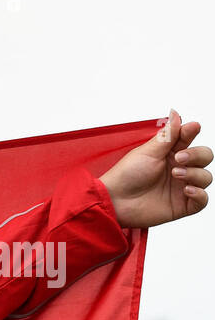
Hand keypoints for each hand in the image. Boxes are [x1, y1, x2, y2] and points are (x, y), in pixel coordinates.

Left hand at [99, 109, 209, 227]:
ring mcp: (180, 187)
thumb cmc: (125, 176)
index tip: (191, 128)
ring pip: (205, 177)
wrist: (114, 200)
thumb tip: (176, 114)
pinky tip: (187, 190)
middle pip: (205, 156)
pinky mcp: (180, 205)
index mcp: (170, 154)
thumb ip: (167, 135)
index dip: (192, 133)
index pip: (190, 140)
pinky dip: (200, 194)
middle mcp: (178, 169)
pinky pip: (202, 200)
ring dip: (195, 174)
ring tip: (175, 175)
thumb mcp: (147, 152)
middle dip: (197, 155)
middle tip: (178, 159)